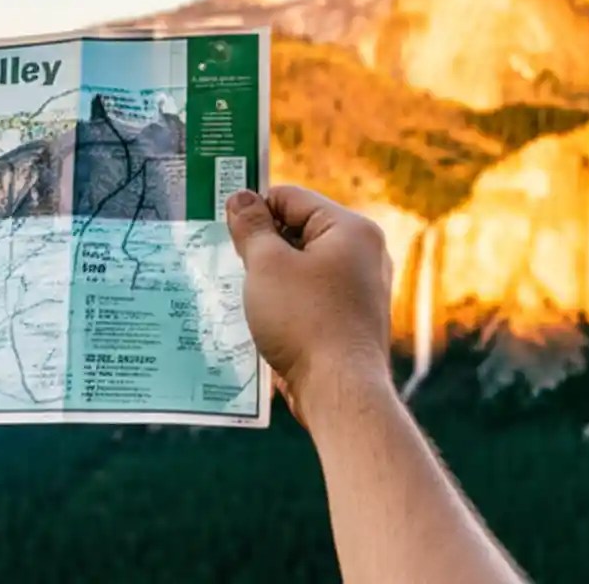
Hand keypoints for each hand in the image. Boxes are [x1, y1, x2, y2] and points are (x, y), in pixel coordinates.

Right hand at [224, 186, 392, 426]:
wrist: (339, 391)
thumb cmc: (304, 321)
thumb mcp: (266, 266)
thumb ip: (251, 227)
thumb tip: (240, 198)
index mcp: (350, 229)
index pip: (289, 198)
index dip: (253, 210)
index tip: (225, 231)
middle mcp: (363, 253)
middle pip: (298, 231)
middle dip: (261, 247)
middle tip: (233, 266)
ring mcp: (360, 288)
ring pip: (302, 266)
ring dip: (270, 277)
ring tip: (247, 295)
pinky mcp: (351, 318)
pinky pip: (311, 295)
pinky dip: (286, 300)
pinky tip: (264, 319)